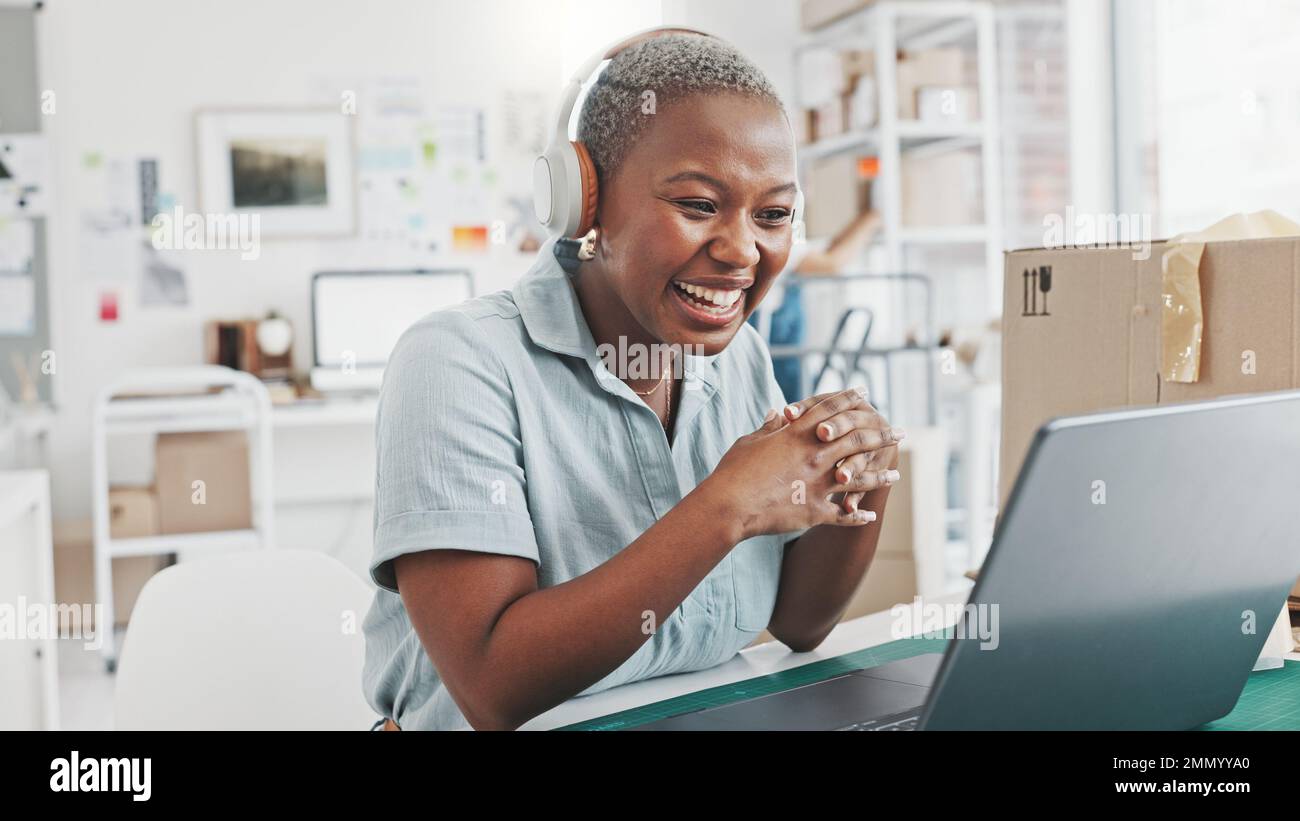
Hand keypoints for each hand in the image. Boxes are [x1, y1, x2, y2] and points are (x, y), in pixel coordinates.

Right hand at [705, 388, 897, 540]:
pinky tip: (870, 516)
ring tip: (895, 474)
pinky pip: (844, 515)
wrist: (729, 504)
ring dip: (879, 475)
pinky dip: (858, 516)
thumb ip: (768, 428)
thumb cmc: (733, 471)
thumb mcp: (750, 442)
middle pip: (856, 439)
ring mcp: (818, 484)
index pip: (830, 410)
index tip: (865, 392)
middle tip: (898, 432)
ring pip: (859, 478)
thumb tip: (777, 413)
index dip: (849, 398)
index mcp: (797, 435)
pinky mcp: (815, 511)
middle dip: (880, 435)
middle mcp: (814, 455)